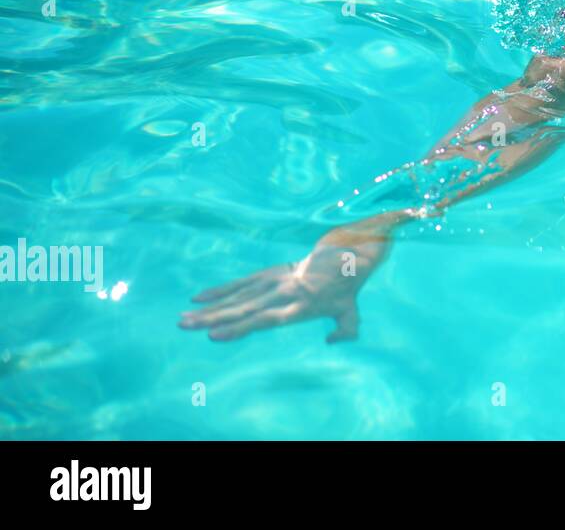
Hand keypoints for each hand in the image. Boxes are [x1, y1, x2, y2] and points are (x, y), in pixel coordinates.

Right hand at [180, 225, 390, 342]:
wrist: (346, 254)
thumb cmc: (346, 289)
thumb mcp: (350, 312)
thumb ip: (345, 330)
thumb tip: (331, 340)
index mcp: (301, 307)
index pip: (267, 319)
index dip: (241, 327)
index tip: (214, 335)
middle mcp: (283, 293)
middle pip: (244, 308)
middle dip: (212, 318)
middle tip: (185, 325)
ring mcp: (275, 281)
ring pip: (237, 296)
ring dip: (209, 307)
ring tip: (184, 317)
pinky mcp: (270, 272)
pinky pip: (241, 283)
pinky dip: (219, 290)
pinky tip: (197, 298)